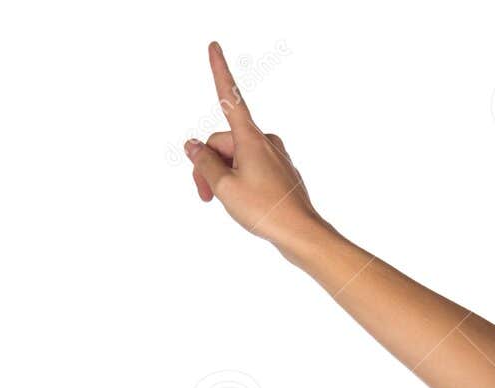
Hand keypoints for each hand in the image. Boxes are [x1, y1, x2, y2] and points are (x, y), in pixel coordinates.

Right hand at [182, 41, 328, 250]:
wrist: (302, 235)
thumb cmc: (265, 210)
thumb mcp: (223, 186)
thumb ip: (202, 162)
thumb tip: (192, 145)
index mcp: (251, 138)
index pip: (230, 98)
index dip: (219, 72)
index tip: (214, 46)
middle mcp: (265, 142)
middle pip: (222, 142)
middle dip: (208, 164)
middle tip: (205, 195)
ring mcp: (274, 157)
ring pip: (235, 158)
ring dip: (222, 176)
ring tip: (223, 202)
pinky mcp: (280, 172)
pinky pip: (250, 169)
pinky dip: (238, 181)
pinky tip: (244, 202)